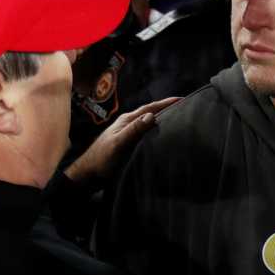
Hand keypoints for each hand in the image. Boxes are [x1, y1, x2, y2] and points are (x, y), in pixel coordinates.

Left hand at [64, 97, 180, 182]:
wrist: (89, 174)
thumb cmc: (102, 159)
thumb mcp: (119, 143)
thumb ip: (134, 129)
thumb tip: (152, 115)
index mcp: (127, 120)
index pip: (149, 108)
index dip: (166, 103)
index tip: (182, 99)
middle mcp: (128, 125)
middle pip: (150, 113)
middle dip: (167, 109)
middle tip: (184, 108)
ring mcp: (128, 134)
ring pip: (149, 124)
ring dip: (162, 121)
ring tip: (178, 120)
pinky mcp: (129, 145)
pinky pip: (147, 135)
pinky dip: (157, 133)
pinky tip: (163, 137)